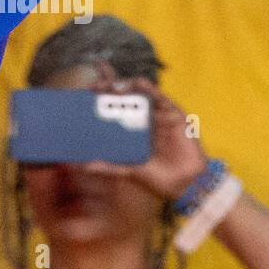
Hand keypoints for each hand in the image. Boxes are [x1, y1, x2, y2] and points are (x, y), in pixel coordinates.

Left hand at [82, 74, 207, 202]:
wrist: (184, 184)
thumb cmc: (157, 174)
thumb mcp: (128, 168)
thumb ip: (107, 166)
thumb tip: (83, 166)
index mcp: (130, 124)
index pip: (114, 102)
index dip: (103, 90)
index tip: (89, 86)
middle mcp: (142, 115)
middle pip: (125, 93)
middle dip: (110, 85)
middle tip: (97, 85)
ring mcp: (158, 113)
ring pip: (141, 92)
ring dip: (127, 85)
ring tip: (114, 85)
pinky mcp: (174, 114)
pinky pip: (162, 99)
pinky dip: (151, 90)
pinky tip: (140, 84)